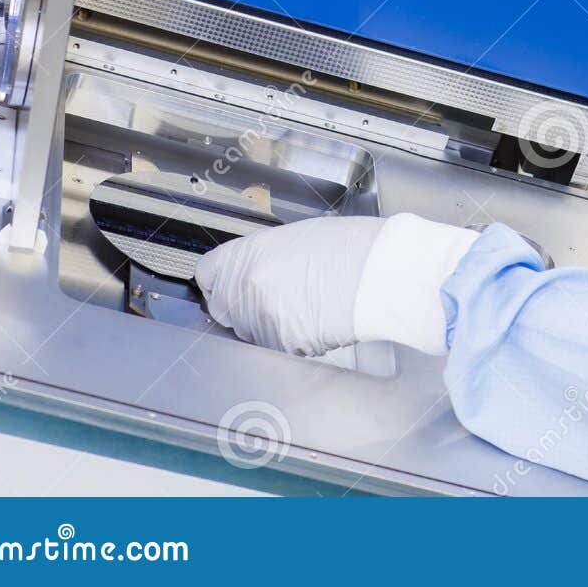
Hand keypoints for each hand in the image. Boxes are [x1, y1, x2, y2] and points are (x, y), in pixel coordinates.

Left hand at [196, 213, 477, 355]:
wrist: (380, 273)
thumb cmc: (350, 249)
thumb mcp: (295, 239)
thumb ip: (264, 257)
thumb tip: (255, 272)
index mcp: (243, 257)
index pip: (207, 275)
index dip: (222, 280)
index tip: (233, 283)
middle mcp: (243, 292)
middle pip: (224, 309)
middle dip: (243, 307)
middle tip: (277, 298)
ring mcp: (260, 323)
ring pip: (250, 333)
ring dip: (268, 327)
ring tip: (305, 306)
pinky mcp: (283, 348)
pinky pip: (276, 348)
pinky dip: (291, 341)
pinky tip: (316, 321)